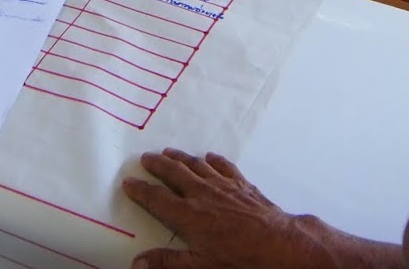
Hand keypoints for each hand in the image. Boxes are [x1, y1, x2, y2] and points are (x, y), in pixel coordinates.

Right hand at [122, 150, 345, 268]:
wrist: (279, 244)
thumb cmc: (239, 258)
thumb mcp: (200, 266)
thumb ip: (168, 263)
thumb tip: (136, 263)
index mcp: (189, 215)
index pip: (158, 199)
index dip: (141, 190)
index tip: (128, 181)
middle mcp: (203, 194)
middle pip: (175, 174)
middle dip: (159, 165)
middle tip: (145, 157)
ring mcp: (224, 187)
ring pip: (197, 166)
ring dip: (182, 158)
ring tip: (170, 151)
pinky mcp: (243, 186)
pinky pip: (225, 167)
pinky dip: (214, 160)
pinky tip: (210, 156)